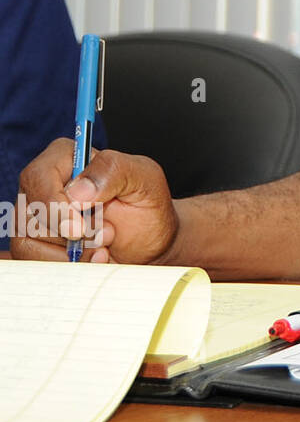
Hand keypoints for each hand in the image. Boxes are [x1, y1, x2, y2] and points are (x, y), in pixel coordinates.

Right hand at [12, 139, 179, 264]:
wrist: (149, 243)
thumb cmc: (147, 205)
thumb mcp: (145, 179)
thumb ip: (115, 171)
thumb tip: (76, 191)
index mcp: (66, 157)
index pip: (37, 176)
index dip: (53, 205)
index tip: (79, 228)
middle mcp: (44, 183)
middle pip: (30, 212)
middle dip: (71, 234)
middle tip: (108, 234)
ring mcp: (35, 214)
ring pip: (28, 238)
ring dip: (72, 250)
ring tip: (105, 243)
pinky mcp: (35, 242)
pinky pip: (32, 259)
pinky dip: (65, 264)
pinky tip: (93, 258)